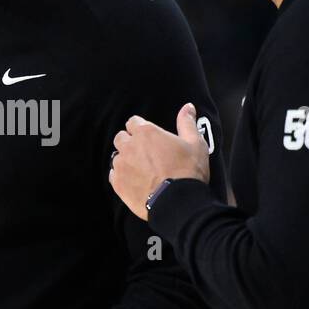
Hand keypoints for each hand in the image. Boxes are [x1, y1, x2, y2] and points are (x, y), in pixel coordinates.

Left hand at [109, 102, 209, 219]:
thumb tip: (188, 107)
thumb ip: (187, 123)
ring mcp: (121, 165)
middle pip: (121, 138)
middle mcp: (129, 146)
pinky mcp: (118, 184)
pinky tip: (134, 181)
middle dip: (129, 142)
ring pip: (117, 157)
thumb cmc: (188, 171)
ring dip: (125, 160)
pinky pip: (113, 175)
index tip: (148, 138)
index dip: (140, 128)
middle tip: (144, 153)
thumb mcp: (195, 143)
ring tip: (140, 170)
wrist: (178, 201)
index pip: (133, 122)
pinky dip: (121, 176)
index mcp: (146, 133)